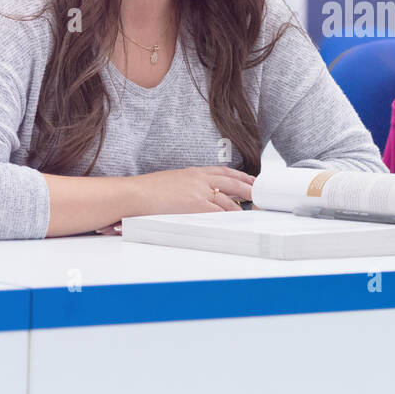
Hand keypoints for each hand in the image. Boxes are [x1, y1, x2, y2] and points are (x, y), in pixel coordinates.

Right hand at [132, 166, 254, 214]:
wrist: (134, 194)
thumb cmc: (146, 191)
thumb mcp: (170, 182)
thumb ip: (185, 187)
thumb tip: (190, 196)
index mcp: (193, 172)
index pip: (223, 171)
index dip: (239, 176)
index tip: (250, 180)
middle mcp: (199, 179)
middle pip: (232, 183)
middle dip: (248, 188)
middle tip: (260, 194)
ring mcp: (199, 192)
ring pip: (228, 200)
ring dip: (241, 208)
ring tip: (252, 213)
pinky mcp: (196, 205)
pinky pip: (218, 213)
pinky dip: (228, 217)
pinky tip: (236, 222)